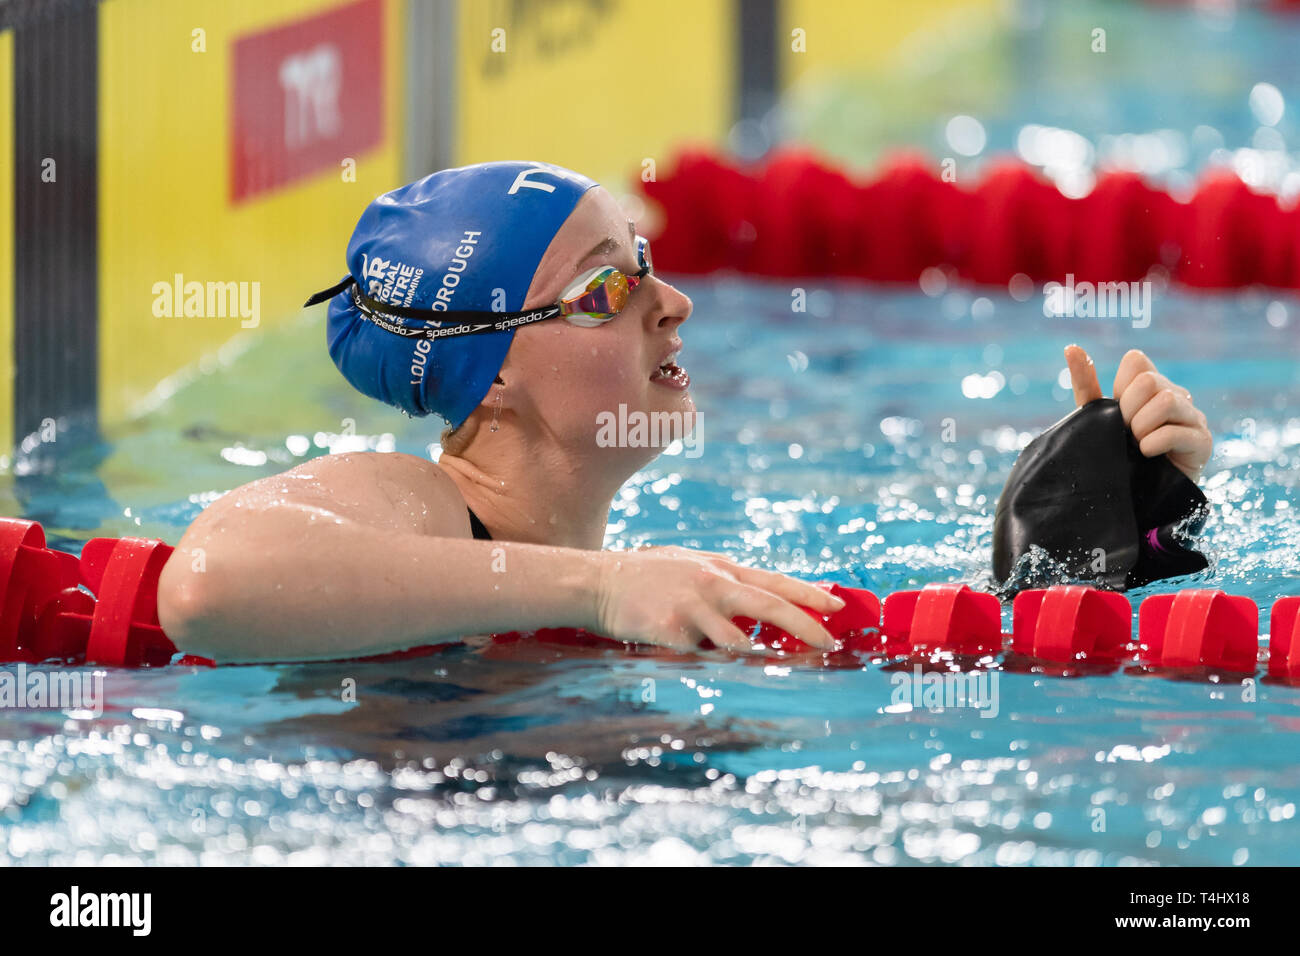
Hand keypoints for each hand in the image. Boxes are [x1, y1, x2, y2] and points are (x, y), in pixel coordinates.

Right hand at [591, 546, 842, 653]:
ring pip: (738, 639)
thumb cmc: (646, 574)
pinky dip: (710, 667)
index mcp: (720, 569)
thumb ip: (724, 576)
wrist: (597, 581)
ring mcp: (692, 608)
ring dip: (759, 657)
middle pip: (769, 606)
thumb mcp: (690, 563)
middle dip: (805, 626)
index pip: (774, 581)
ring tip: (777, 670)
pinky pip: (700, 658)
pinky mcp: (670, 631)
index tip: (837, 606)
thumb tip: (761, 592)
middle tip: (830, 644)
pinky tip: (710, 671)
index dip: (808, 594)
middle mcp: (712, 585)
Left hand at [1064, 345, 1211, 480]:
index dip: (1119, 387)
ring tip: (1137, 444)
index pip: (1136, 361)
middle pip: (1149, 380)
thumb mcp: (1096, 418)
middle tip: (1126, 433)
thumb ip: (1086, 385)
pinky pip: (1175, 432)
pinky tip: (1148, 454)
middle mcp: (1177, 396)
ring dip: (1141, 427)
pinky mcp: (1203, 442)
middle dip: (1128, 410)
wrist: (1134, 497)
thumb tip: (1072, 347)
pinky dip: (1153, 444)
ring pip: (1166, 401)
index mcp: (1152, 386)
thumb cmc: (1117, 453)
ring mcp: (1193, 417)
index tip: (1117, 413)